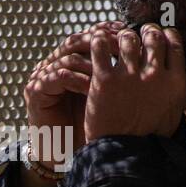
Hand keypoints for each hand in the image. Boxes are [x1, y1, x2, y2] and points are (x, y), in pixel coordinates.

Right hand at [16, 21, 121, 186]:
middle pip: (77, 40)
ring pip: (68, 56)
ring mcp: (43, 75)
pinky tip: (93, 87)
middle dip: (100, 40)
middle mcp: (56, 64)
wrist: (64, 154)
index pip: (89, 37)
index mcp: (73, 62)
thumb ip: (122, 76)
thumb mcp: (109, 98)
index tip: (127, 32)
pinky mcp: (35, 90)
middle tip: (121, 45)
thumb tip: (151, 56)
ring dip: (92, 61)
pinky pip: (58, 76)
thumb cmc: (91, 128)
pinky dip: (77, 79)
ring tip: (111, 68)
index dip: (108, 33)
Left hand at [84, 24, 185, 142]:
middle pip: (153, 37)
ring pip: (128, 39)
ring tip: (118, 40)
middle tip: (139, 34)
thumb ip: (182, 91)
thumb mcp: (176, 114)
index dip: (166, 35)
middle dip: (146, 31)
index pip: (174, 44)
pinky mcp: (104, 80)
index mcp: (175, 83)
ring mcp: (129, 77)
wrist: (124, 155)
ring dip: (123, 36)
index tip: (160, 35)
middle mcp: (155, 76)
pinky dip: (99, 41)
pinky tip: (99, 42)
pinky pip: (101, 48)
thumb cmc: (150, 137)